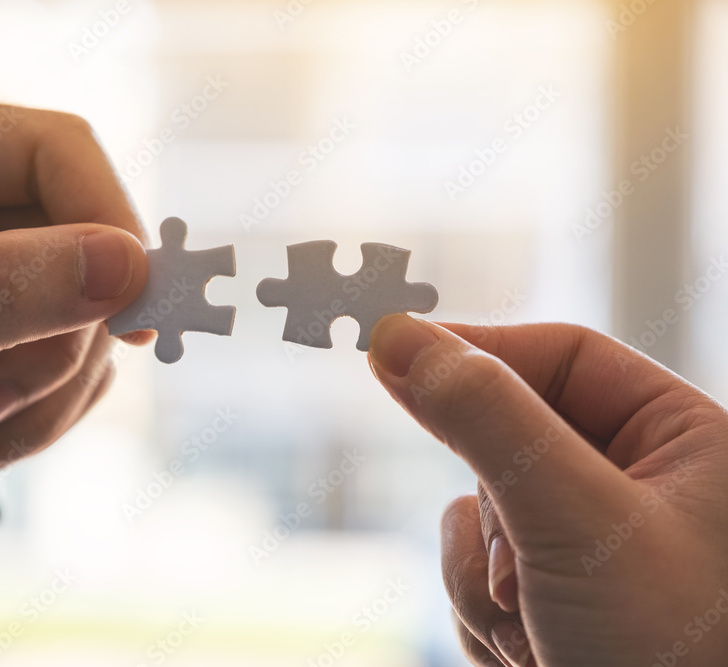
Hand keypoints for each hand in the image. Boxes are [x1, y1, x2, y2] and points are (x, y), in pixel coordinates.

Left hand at [0, 88, 149, 527]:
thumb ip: (0, 294)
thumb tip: (128, 265)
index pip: (58, 152)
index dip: (109, 229)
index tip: (130, 325)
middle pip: (87, 241)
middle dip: (52, 348)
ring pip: (95, 309)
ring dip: (45, 396)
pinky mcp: (18, 310)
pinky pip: (85, 355)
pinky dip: (44, 413)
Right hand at [368, 315, 727, 666]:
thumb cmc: (670, 653)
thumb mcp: (574, 518)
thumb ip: (487, 418)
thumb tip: (398, 337)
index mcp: (684, 442)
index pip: (562, 357)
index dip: (475, 350)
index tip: (389, 350)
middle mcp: (638, 487)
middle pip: (508, 440)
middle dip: (491, 508)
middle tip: (502, 555)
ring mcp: (588, 548)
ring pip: (479, 516)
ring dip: (485, 578)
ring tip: (540, 631)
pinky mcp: (549, 599)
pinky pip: (474, 574)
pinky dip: (484, 616)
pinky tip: (533, 655)